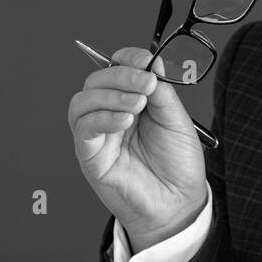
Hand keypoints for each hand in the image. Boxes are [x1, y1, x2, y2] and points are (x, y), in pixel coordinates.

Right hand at [68, 46, 207, 249]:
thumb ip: (161, 92)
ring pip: (82, 102)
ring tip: (138, 105)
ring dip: (110, 96)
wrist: (178, 202)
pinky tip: (125, 120)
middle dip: (120, 76)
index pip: (114, 69)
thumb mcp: (176, 119)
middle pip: (96, 82)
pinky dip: (102, 118)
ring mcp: (97, 136)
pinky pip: (84, 129)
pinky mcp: (90, 156)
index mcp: (130, 102)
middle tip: (146, 84)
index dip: (126, 59)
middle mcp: (109, 115)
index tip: (145, 60)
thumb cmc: (177, 164)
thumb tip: (151, 64)